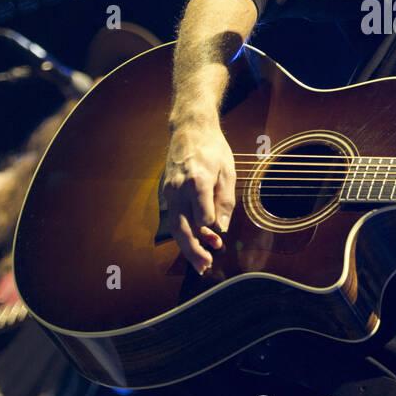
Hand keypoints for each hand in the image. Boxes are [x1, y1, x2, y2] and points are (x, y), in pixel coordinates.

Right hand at [160, 117, 235, 274]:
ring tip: (204, 260)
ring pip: (176, 226)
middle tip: (205, 267)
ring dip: (189, 245)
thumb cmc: (213, 148)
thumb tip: (222, 228)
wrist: (190, 128)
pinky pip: (176, 216)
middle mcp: (180, 189)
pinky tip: (201, 238)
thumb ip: (226, 201)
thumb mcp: (228, 172)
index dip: (210, 229)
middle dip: (193, 251)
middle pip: (182, 228)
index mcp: (198, 181)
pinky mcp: (168, 192)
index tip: (219, 237)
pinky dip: (187, 230)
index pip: (202, 217)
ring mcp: (170, 191)